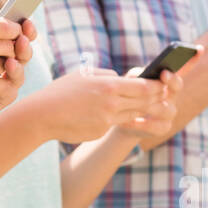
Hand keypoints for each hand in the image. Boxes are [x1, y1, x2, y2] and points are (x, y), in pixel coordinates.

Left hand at [0, 17, 34, 123]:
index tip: (25, 20)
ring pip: (20, 74)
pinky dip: (0, 84)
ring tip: (10, 61)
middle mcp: (9, 63)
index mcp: (2, 46)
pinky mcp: (1, 98)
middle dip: (24, 46)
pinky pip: (7, 91)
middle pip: (24, 53)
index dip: (25, 29)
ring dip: (16, 67)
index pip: (20, 35)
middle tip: (21, 40)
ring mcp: (7, 81)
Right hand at [32, 66, 168, 144]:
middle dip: (157, 99)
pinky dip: (121, 118)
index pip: (143, 87)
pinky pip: (116, 123)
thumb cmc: (60, 91)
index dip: (157, 86)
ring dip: (144, 110)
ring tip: (152, 105)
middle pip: (144, 102)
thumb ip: (105, 75)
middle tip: (165, 96)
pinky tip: (123, 115)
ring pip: (134, 114)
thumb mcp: (83, 75)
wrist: (42, 115)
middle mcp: (111, 104)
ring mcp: (107, 120)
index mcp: (108, 86)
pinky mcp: (101, 132)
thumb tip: (120, 78)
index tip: (163, 84)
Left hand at [118, 65, 187, 150]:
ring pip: (168, 109)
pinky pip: (158, 126)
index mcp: (166, 81)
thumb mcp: (128, 82)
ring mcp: (169, 112)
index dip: (191, 59)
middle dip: (172, 80)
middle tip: (164, 74)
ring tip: (140, 104)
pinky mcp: (163, 127)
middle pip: (178, 86)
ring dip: (154, 106)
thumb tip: (140, 76)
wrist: (121, 119)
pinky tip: (133, 121)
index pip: (181, 68)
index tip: (199, 49)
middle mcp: (171, 95)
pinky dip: (144, 124)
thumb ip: (136, 76)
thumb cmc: (127, 95)